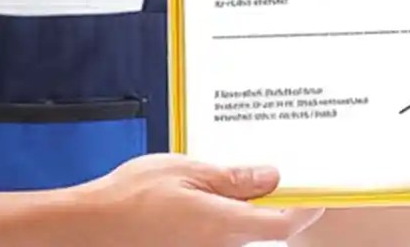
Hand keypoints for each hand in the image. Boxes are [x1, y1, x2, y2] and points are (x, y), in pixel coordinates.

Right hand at [75, 153, 324, 246]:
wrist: (92, 225)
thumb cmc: (132, 196)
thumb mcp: (187, 171)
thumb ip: (233, 178)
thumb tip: (270, 178)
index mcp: (225, 224)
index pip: (284, 224)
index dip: (306, 208)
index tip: (317, 192)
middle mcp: (219, 246)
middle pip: (263, 228)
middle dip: (269, 201)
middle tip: (266, 171)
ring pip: (239, 231)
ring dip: (241, 207)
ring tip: (220, 177)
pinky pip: (216, 235)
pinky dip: (219, 215)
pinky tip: (199, 194)